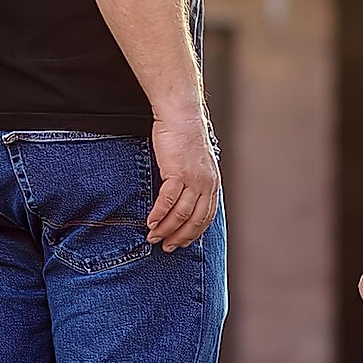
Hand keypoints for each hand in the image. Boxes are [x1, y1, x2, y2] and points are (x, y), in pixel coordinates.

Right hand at [147, 113, 220, 251]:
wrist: (181, 116)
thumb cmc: (184, 137)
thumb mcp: (196, 163)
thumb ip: (194, 181)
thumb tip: (185, 197)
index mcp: (212, 183)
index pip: (206, 217)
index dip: (193, 233)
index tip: (181, 242)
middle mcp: (206, 184)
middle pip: (195, 220)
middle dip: (180, 236)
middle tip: (167, 246)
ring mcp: (193, 179)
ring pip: (181, 213)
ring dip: (166, 228)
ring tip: (154, 236)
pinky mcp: (177, 172)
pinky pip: (168, 200)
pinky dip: (159, 214)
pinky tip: (151, 221)